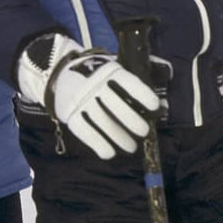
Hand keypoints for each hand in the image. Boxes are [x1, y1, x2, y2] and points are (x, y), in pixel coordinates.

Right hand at [17, 31, 158, 158]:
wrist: (58, 73)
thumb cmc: (96, 75)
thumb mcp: (112, 70)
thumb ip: (136, 84)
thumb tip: (164, 104)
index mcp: (108, 70)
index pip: (128, 82)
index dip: (142, 95)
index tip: (154, 106)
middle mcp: (93, 83)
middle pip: (116, 105)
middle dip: (133, 121)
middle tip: (143, 131)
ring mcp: (80, 99)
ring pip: (103, 121)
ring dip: (119, 137)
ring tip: (130, 147)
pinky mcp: (69, 113)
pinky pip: (85, 131)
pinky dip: (98, 143)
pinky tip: (109, 152)